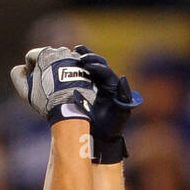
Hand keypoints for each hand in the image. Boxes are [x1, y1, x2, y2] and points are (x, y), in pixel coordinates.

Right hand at [10, 46, 93, 124]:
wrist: (70, 108)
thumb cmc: (46, 99)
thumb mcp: (25, 89)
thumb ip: (17, 75)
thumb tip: (22, 68)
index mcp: (45, 53)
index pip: (31, 56)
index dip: (29, 69)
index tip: (33, 81)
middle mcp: (61, 51)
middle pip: (47, 57)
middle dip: (44, 68)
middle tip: (46, 84)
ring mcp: (74, 58)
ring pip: (61, 61)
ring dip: (58, 70)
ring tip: (58, 87)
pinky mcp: (84, 67)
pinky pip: (72, 67)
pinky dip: (69, 74)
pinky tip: (68, 87)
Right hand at [73, 46, 142, 163]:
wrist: (101, 139)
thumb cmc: (112, 127)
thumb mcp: (121, 113)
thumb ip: (124, 96)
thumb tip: (123, 77)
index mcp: (113, 86)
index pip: (105, 70)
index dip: (96, 65)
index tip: (85, 64)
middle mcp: (104, 83)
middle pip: (97, 64)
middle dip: (88, 57)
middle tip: (78, 53)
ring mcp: (94, 85)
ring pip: (88, 67)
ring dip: (81, 58)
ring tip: (73, 51)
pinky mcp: (84, 90)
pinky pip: (78, 76)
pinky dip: (72, 69)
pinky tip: (65, 63)